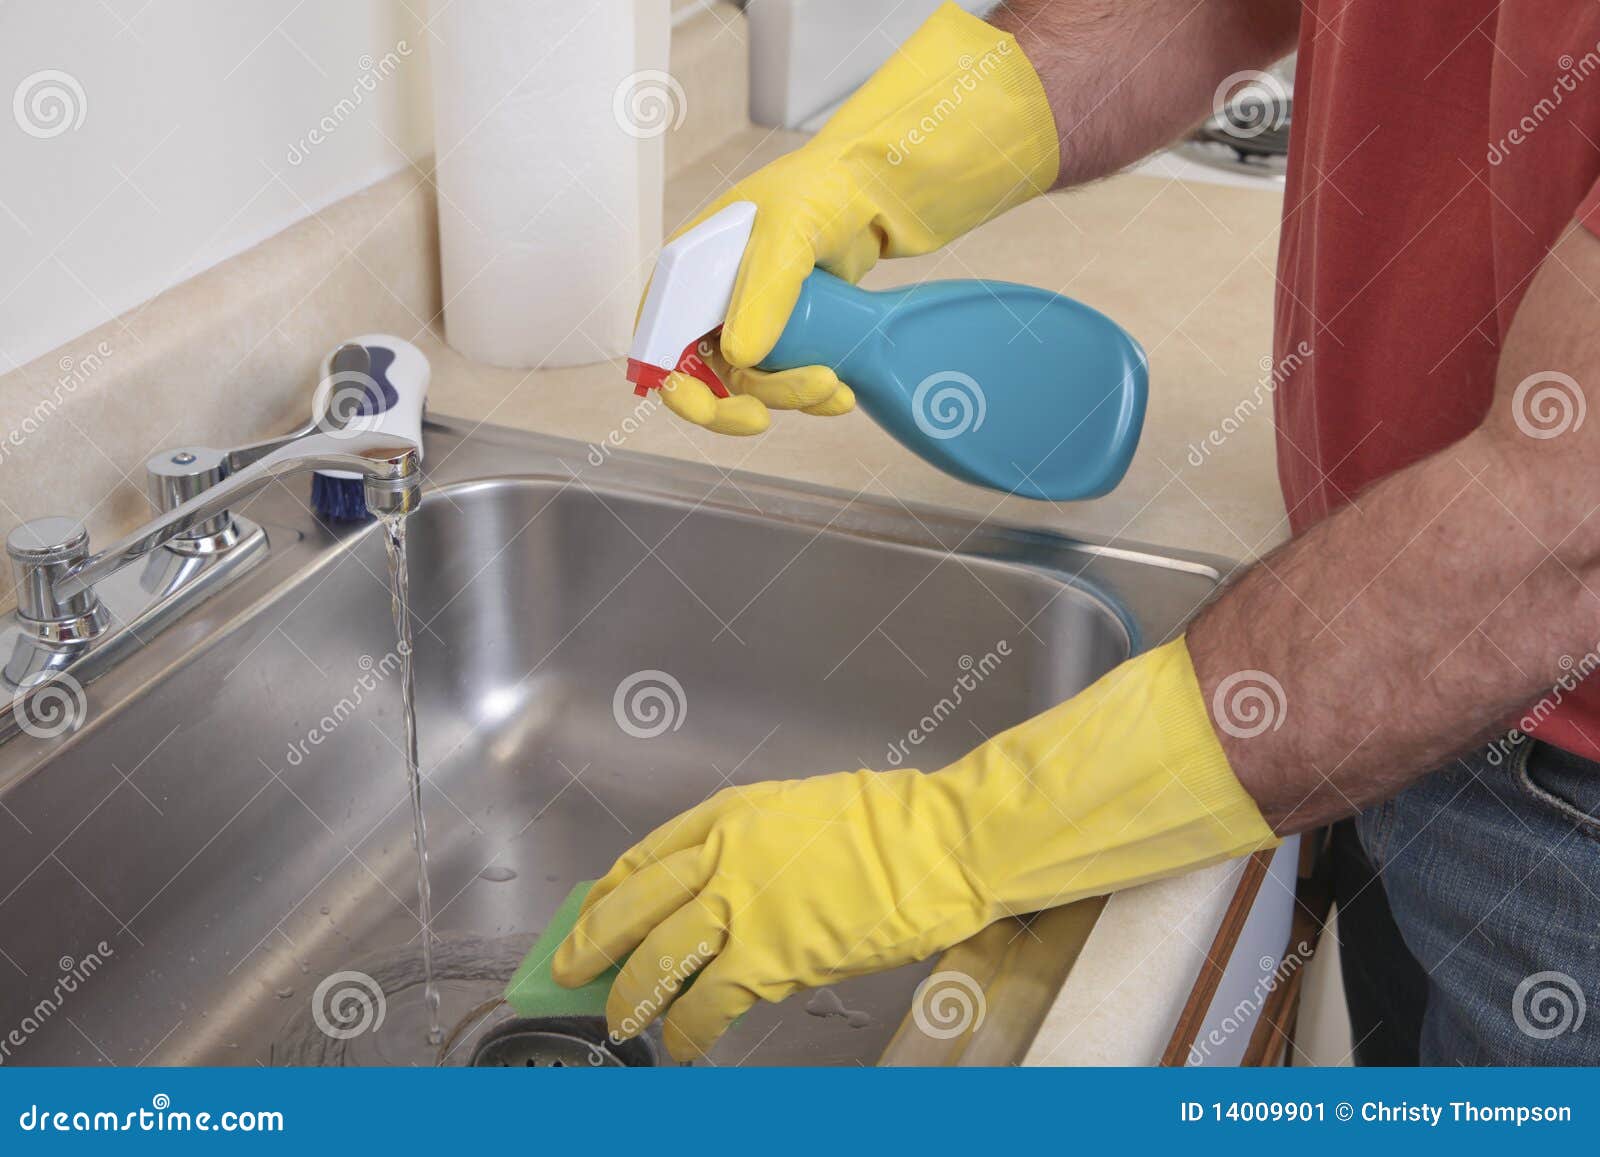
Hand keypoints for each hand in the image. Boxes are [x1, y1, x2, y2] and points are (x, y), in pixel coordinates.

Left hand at [552, 639, 1277, 1059]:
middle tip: (568, 971)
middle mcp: (722, 854)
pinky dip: (687, 1028)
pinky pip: (706, 1002)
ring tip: (619, 1021)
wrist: (941, 844)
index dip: (607, 896)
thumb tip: (709, 891)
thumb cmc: (888, 825)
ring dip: (629, 996)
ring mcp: (742, 905)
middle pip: (629, 906)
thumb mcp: (798, 811)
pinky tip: (683, 1042)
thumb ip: (746, 846)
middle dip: (589, 945)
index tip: (588, 915)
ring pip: (655, 959)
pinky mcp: (770, 955)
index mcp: (728, 814)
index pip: (641, 858)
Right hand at [652, 3, 1060, 435]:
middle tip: (763, 419)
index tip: (703, 407)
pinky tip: (840, 395)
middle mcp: (709, 299)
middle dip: (734, 402)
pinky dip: (811, 397)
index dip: (669, 379)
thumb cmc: (821, 190)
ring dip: (786, 397)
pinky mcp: (785, 336)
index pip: (657, 336)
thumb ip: (763, 291)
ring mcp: (747, 320)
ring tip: (832, 385)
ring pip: (749, 384)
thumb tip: (739, 358)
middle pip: (701, 374)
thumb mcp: (789, 233)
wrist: (876, 193)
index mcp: (688, 268)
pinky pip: (785, 381)